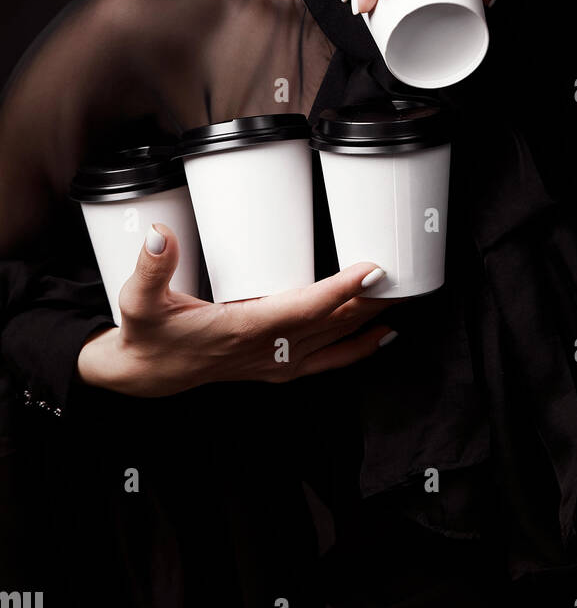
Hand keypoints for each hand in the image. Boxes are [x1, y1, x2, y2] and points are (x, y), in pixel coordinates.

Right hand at [76, 223, 401, 397]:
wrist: (144, 374)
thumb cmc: (148, 334)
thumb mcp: (138, 300)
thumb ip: (150, 267)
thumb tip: (157, 233)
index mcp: (242, 329)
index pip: (303, 309)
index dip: (340, 290)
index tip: (372, 270)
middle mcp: (266, 350)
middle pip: (332, 323)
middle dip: (370, 300)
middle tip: (406, 273)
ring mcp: (274, 362)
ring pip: (335, 341)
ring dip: (370, 319)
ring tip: (404, 297)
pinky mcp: (276, 367)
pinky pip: (327, 361)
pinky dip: (357, 350)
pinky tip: (382, 336)